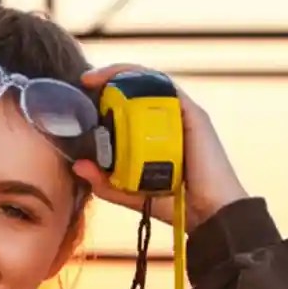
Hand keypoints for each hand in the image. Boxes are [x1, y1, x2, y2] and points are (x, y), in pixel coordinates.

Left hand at [71, 64, 248, 232]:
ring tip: (93, 79)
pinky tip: (118, 80)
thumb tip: (77, 165)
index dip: (104, 99)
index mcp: (154, 137)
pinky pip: (166, 86)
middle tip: (82, 84)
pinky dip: (141, 78)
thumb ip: (104, 182)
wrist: (210, 214)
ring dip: (119, 74)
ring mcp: (181, 116)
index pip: (128, 109)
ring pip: (149, 83)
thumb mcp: (130, 193)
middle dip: (107, 82)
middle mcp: (168, 122)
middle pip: (136, 91)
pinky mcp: (193, 114)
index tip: (78, 99)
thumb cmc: (175, 205)